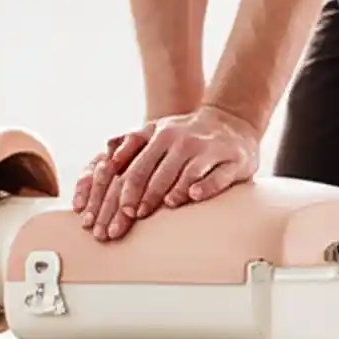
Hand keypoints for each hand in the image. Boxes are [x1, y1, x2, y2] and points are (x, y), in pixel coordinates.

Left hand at [72, 105, 260, 240]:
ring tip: (166, 205)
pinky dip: (205, 186)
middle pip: (159, 173)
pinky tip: (194, 196)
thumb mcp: (157, 131)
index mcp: (160, 135)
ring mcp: (208, 149)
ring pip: (187, 172)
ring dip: (174, 189)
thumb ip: (131, 143)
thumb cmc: (186, 134)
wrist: (231, 120)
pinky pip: (218, 175)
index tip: (121, 212)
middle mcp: (183, 141)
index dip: (127, 191)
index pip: (138, 167)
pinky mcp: (233, 159)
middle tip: (134, 219)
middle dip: (145, 197)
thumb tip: (105, 156)